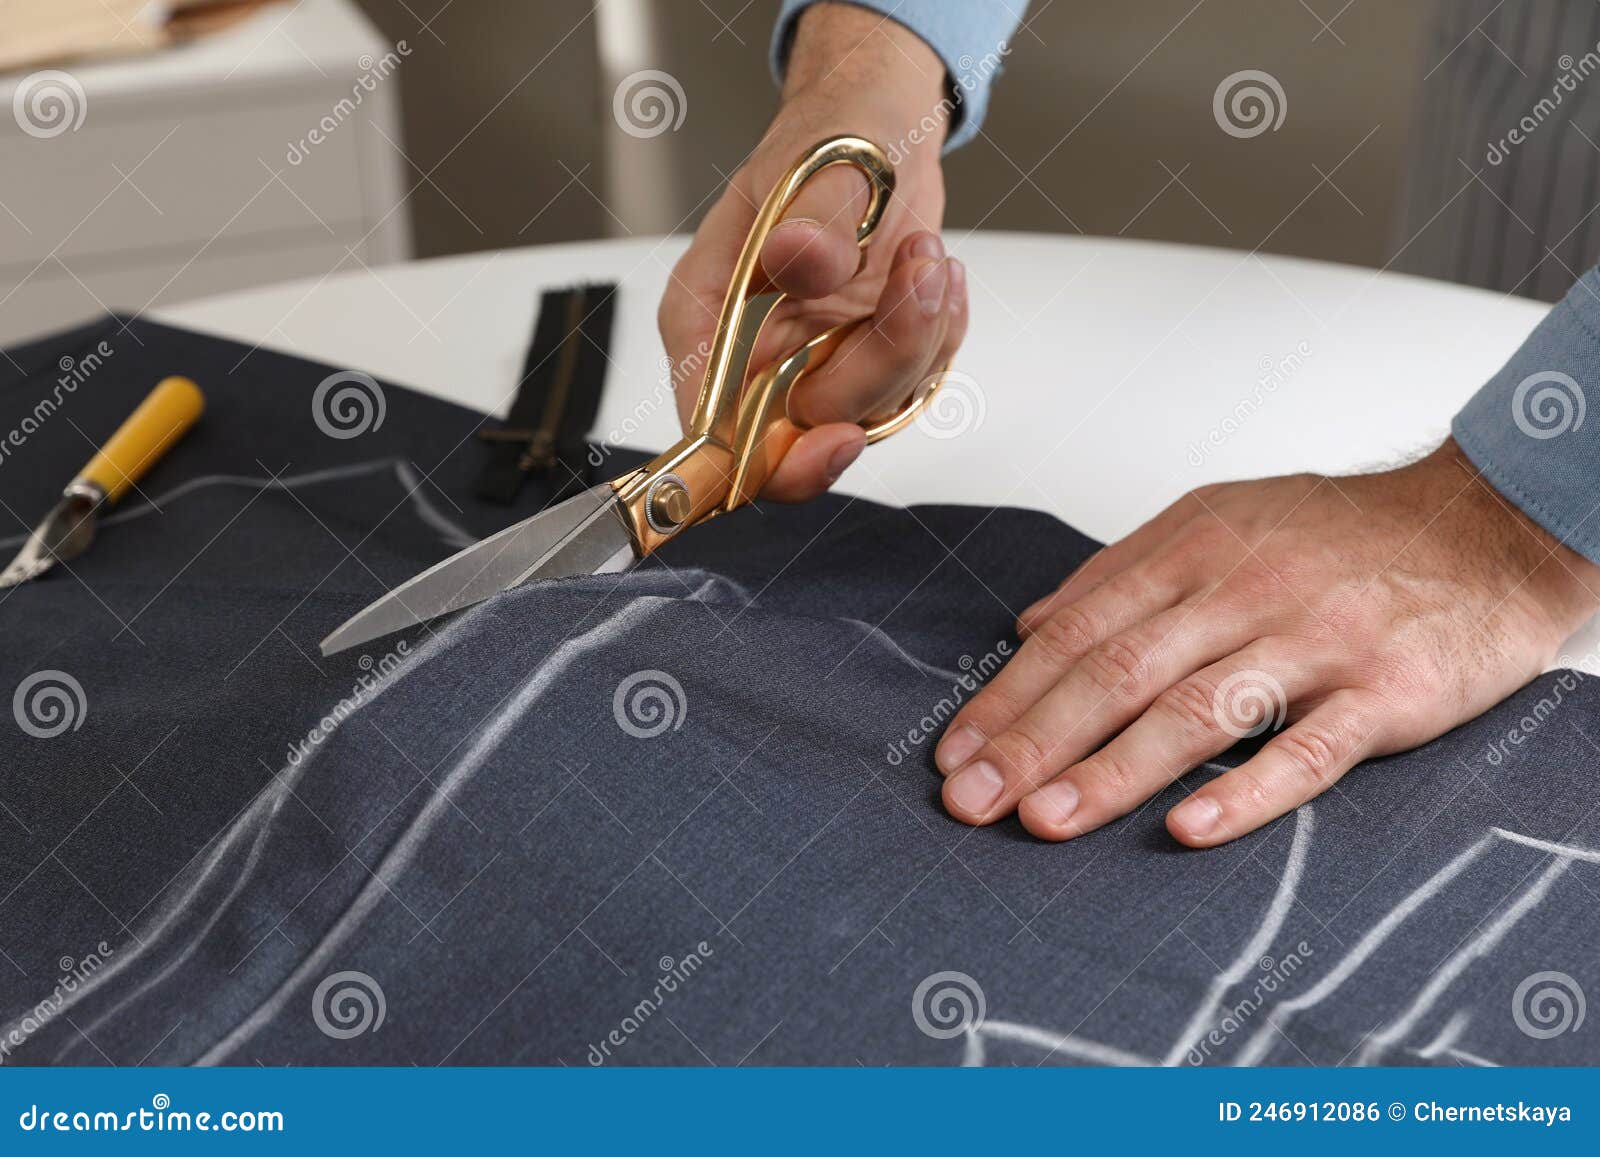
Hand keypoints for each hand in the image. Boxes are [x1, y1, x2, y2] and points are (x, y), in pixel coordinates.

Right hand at [657, 2, 966, 500]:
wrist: (880, 123)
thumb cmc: (831, 132)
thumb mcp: (823, 160)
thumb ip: (812, 219)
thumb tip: (795, 258)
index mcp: (706, 315)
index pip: (712, 429)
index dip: (769, 458)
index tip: (837, 436)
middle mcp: (751, 353)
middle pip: (803, 432)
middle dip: (876, 366)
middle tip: (914, 281)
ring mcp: (809, 364)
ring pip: (868, 414)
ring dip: (917, 340)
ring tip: (924, 255)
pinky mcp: (862, 363)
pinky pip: (911, 386)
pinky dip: (937, 336)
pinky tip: (932, 275)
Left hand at [934, 440, 1599, 845]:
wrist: (1486, 522)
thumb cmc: (1341, 533)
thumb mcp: (1219, 519)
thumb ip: (1121, 573)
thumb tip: (1028, 624)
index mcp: (1194, 549)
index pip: (1079, 630)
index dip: (1009, 694)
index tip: (956, 751)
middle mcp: (1245, 591)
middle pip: (1119, 671)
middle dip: (1033, 741)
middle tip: (970, 801)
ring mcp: (1316, 640)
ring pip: (1199, 711)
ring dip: (1113, 771)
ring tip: (1045, 821)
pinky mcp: (1387, 690)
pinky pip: (1310, 749)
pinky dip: (1248, 791)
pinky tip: (1188, 829)